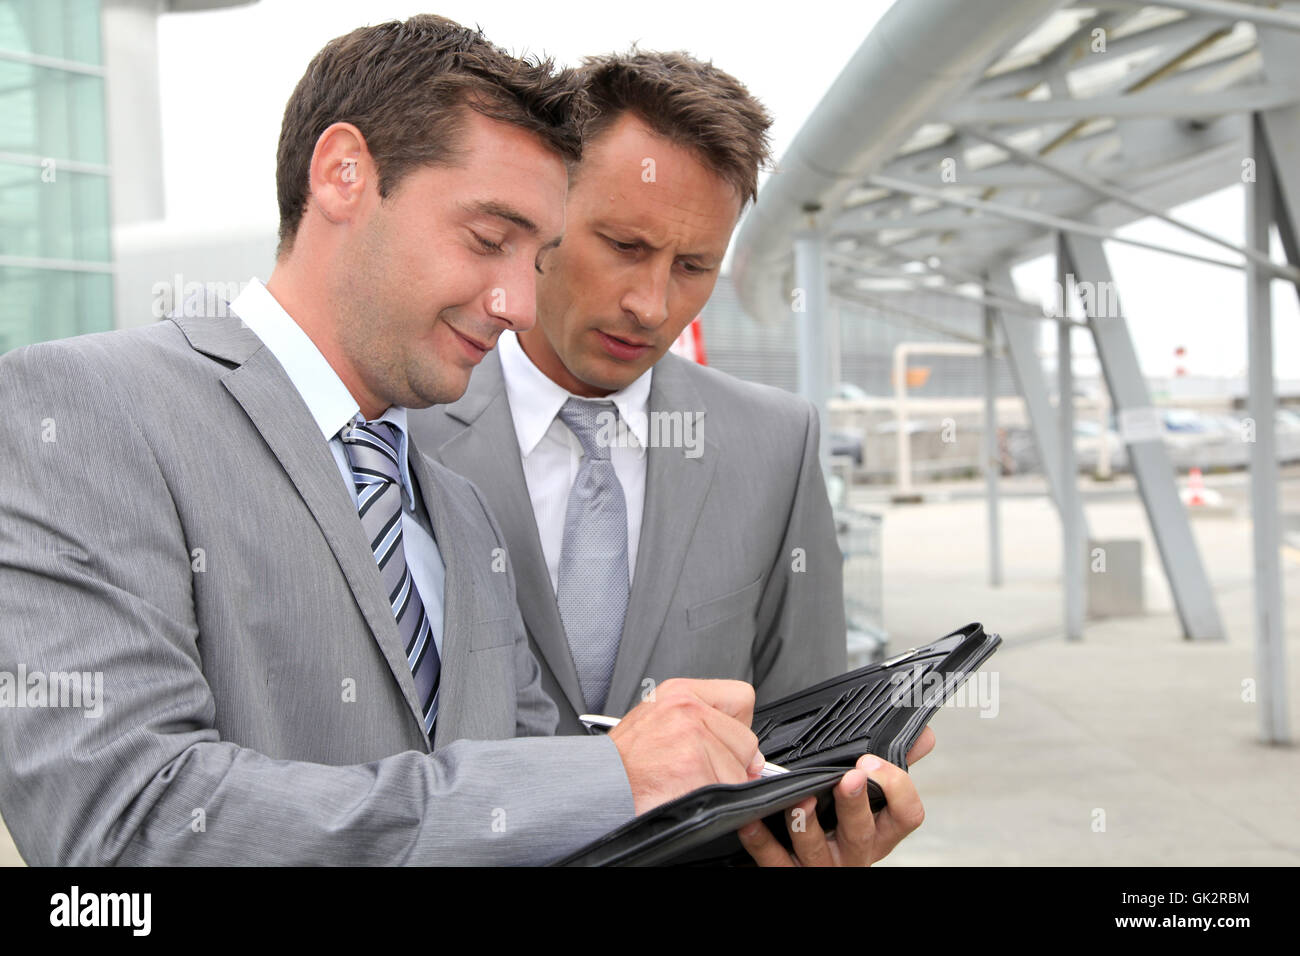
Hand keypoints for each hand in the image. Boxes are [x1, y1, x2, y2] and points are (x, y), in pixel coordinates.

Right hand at [608, 678, 762, 815]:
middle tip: (696, 770)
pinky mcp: (694, 768)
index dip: (737, 726)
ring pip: (740, 771)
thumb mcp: (658, 722)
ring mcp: (692, 738)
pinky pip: (727, 793)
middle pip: (747, 740)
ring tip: (683, 782)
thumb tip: (750, 755)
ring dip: (719, 786)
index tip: (725, 742)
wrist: (597, 786)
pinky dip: (711, 804)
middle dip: (731, 763)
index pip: (741, 697)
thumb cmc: (624, 763)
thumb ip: (703, 725)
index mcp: (678, 692)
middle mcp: (687, 709)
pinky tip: (683, 794)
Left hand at [736, 729, 934, 866]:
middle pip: (861, 832)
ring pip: (816, 849)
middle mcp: (854, 852)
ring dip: (807, 824)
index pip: (907, 815)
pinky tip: (752, 820)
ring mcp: (821, 865)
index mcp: (880, 831)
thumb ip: (891, 766)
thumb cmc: (839, 821)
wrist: (803, 861)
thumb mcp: (871, 797)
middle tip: (849, 777)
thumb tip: (922, 734)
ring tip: (801, 799)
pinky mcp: (787, 872)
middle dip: (855, 804)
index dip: (897, 788)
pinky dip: (762, 839)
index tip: (872, 762)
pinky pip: (772, 860)